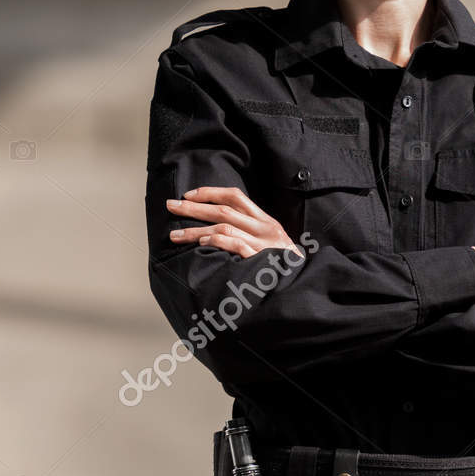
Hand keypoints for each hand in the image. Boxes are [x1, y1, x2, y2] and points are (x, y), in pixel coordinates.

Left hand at [165, 186, 299, 257]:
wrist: (304, 283)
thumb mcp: (272, 243)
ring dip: (195, 230)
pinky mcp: (260, 258)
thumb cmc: (283, 266)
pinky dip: (215, 242)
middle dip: (193, 207)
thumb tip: (220, 228)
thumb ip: (252, 232)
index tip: (188, 195)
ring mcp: (262, 243)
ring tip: (175, 235)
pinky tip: (201, 244)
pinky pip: (234, 244)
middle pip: (223, 209)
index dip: (210, 192)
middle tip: (170, 206)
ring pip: (223, 227)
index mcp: (265, 220)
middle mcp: (264, 228)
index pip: (236, 196)